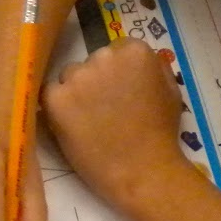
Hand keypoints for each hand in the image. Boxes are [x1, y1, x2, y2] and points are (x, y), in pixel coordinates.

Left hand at [42, 39, 185, 215]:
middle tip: (104, 109)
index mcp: (134, 51)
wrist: (142, 171)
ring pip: (69, 77)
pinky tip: (72, 125)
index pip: (116, 50)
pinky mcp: (55, 98)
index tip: (119, 92)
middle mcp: (103, 56)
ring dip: (75, 92)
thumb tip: (135, 59)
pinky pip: (50, 94)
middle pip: (91, 62)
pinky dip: (57, 107)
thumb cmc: (161, 134)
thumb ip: (153, 67)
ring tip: (89, 121)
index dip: (116, 73)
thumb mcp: (171, 91)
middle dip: (96, 80)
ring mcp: (77, 76)